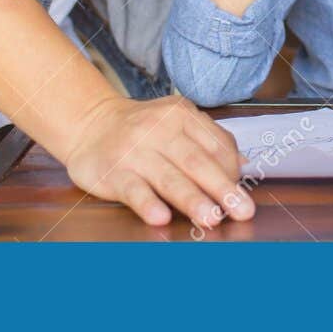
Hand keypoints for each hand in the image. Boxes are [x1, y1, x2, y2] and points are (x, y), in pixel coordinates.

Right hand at [62, 94, 253, 228]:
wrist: (90, 124)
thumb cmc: (142, 129)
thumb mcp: (177, 122)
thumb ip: (209, 141)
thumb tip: (242, 166)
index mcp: (182, 114)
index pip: (216, 144)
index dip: (231, 172)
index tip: (242, 195)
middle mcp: (160, 129)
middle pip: (197, 162)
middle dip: (222, 188)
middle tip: (242, 210)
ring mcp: (135, 151)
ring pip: (169, 178)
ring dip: (193, 199)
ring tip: (212, 218)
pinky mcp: (114, 172)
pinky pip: (133, 190)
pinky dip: (148, 204)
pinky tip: (161, 217)